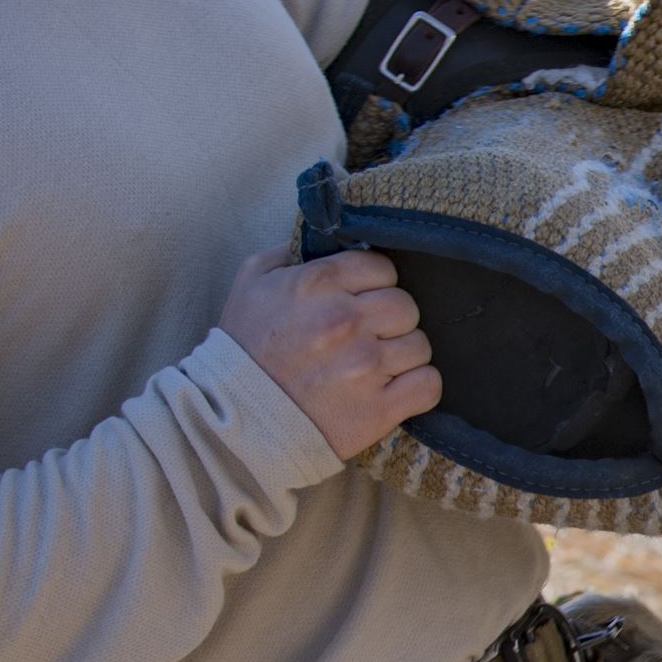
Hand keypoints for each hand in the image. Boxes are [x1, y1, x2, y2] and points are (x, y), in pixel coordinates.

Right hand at [219, 246, 440, 459]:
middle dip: (389, 320)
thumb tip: (322, 243)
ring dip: (402, 355)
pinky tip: (394, 388)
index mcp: (317, 284)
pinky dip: (418, 386)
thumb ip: (288, 255)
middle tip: (366, 336)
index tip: (359, 301)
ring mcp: (365, 366)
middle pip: (406, 306)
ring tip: (374, 365)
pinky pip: (428, 384)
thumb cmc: (242, 349)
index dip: (373, 284)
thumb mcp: (250, 284)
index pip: (381, 267)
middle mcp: (345, 321)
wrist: (232, 417)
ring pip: (420, 345)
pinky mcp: (378, 408)